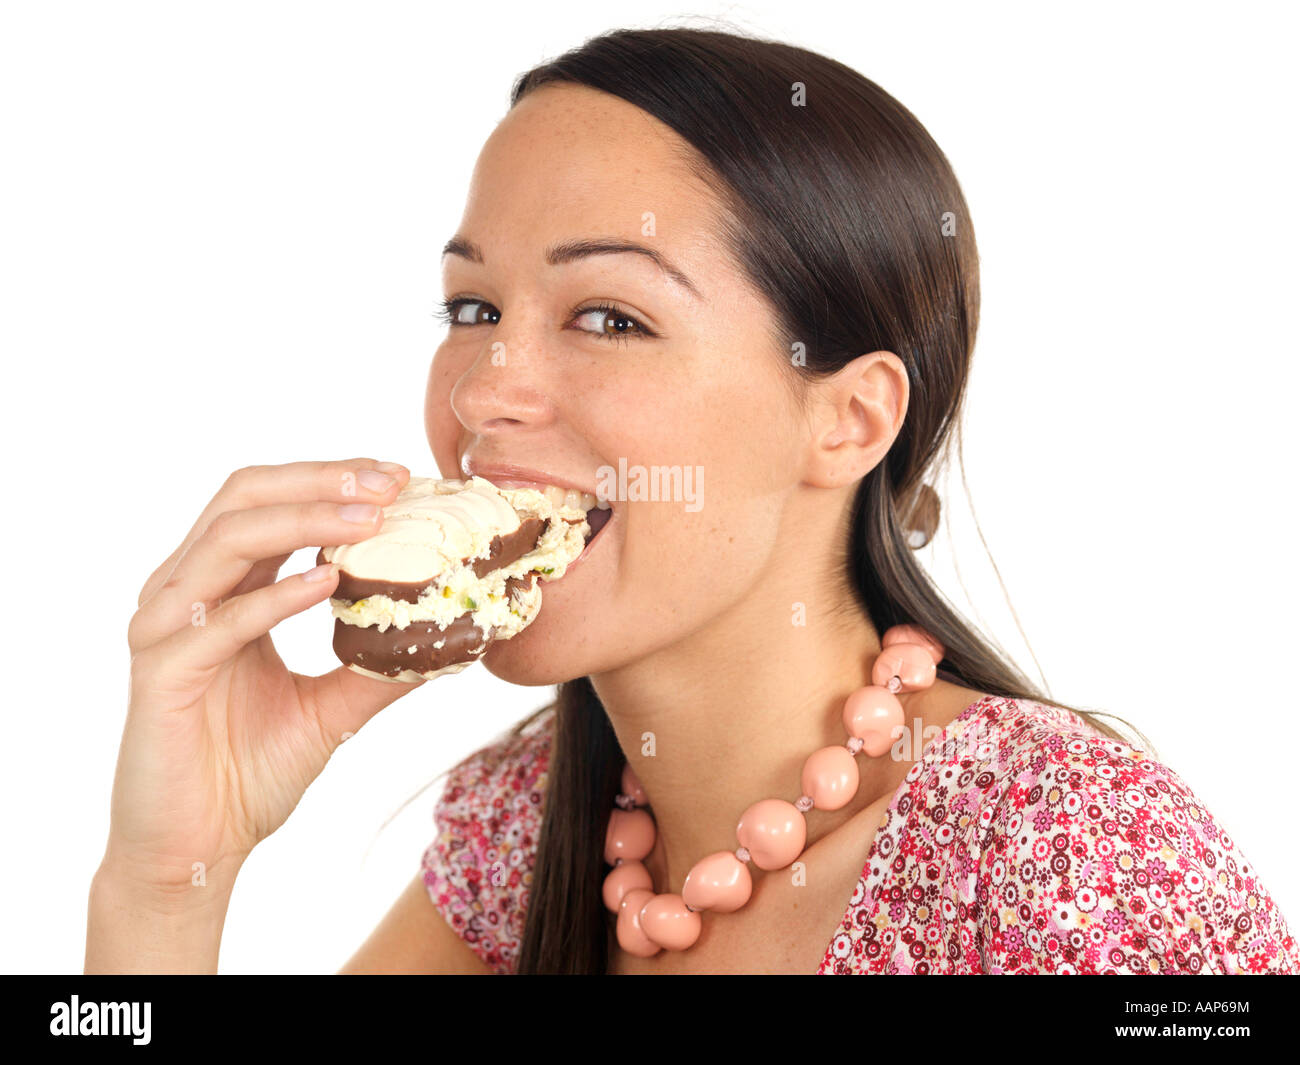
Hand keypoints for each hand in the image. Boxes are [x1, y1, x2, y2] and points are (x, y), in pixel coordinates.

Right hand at [106, 458, 419, 895]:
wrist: (194, 848)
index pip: (274, 503)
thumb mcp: (333, 709)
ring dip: (303, 519)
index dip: (333, 480)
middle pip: (245, 497)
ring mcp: (165, 626)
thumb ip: (382, 668)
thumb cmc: (248, 773)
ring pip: (227, 539)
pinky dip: (276, 595)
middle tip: (389, 481)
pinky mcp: (159, 672)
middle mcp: (186, 592)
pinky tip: (329, 585)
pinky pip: (218, 619)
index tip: (400, 478)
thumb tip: (455, 639)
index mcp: (224, 588)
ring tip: (371, 519)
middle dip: (321, 480)